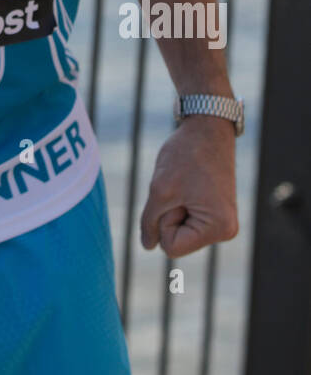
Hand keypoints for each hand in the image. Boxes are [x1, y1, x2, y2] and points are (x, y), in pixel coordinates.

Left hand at [140, 116, 237, 256]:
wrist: (207, 127)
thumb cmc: (186, 155)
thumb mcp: (159, 190)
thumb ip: (149, 222)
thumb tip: (148, 246)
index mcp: (218, 229)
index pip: (171, 247)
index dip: (163, 221)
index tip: (177, 194)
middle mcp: (226, 231)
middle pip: (177, 241)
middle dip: (170, 213)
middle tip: (183, 186)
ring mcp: (222, 222)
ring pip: (179, 230)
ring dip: (174, 207)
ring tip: (187, 184)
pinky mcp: (216, 212)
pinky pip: (185, 219)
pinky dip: (179, 203)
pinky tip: (190, 185)